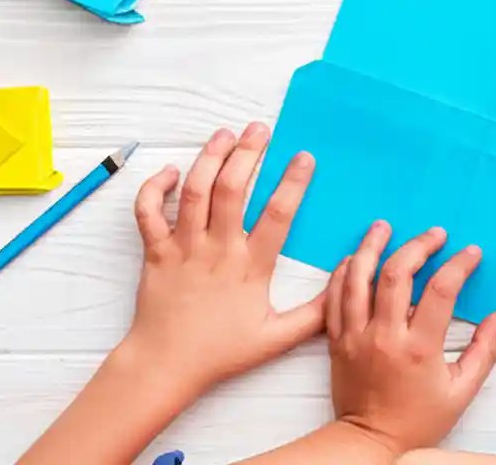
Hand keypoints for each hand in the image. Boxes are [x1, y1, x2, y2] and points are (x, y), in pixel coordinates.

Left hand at [121, 124, 325, 395]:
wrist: (165, 364)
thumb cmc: (221, 352)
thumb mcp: (277, 338)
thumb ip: (316, 313)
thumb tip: (346, 283)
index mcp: (251, 267)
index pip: (278, 214)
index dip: (293, 182)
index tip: (303, 157)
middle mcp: (218, 249)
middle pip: (233, 188)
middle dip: (248, 152)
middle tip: (260, 130)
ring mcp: (184, 247)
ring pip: (195, 190)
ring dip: (209, 157)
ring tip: (224, 134)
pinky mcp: (156, 251)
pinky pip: (149, 211)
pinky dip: (156, 187)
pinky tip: (171, 172)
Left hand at [327, 222, 495, 455]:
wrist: (369, 441)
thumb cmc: (417, 419)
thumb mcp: (461, 391)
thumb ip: (485, 351)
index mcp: (418, 348)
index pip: (441, 291)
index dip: (458, 265)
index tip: (471, 253)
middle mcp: (384, 336)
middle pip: (395, 274)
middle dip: (417, 246)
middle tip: (434, 234)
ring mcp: (355, 336)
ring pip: (357, 279)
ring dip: (371, 247)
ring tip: (383, 226)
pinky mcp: (336, 341)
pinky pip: (333, 298)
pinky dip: (342, 274)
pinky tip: (355, 258)